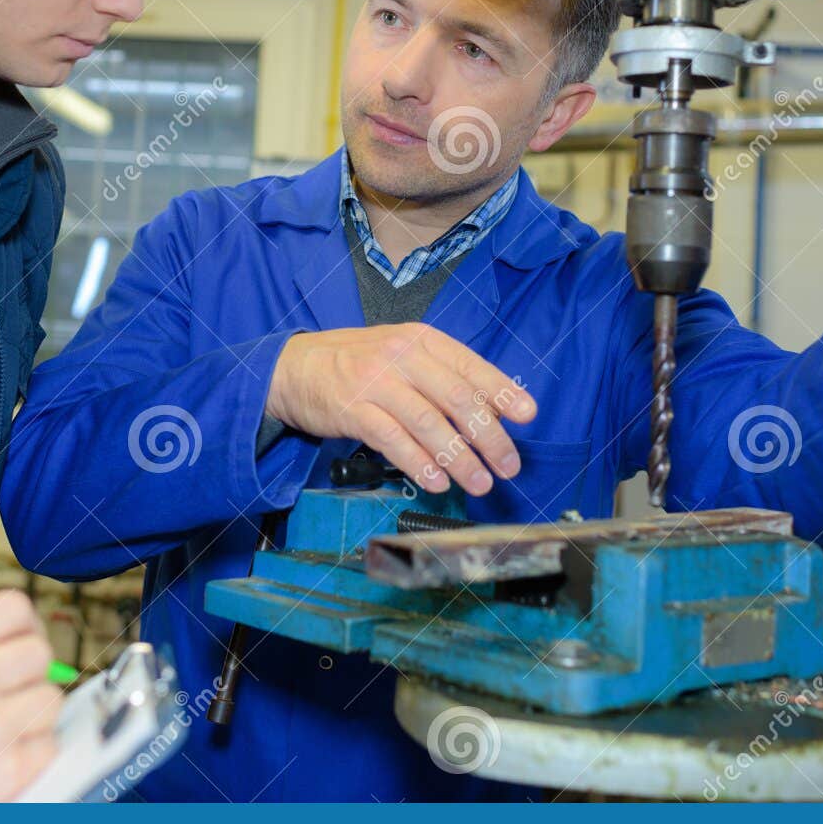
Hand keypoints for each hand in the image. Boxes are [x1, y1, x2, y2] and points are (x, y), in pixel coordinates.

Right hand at [0, 590, 62, 801]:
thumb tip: (12, 633)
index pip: (13, 609)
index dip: (23, 624)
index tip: (21, 637)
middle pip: (38, 652)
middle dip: (28, 669)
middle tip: (11, 686)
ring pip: (49, 698)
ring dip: (31, 712)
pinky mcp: (9, 769)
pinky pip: (49, 743)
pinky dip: (33, 750)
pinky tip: (2, 755)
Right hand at [267, 323, 536, 494]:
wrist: (294, 367)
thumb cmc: (359, 364)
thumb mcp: (403, 356)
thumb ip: (442, 376)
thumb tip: (492, 412)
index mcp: (422, 340)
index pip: (471, 366)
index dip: (503, 392)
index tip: (528, 416)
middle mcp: (402, 356)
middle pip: (456, 398)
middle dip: (489, 437)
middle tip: (508, 466)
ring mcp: (376, 382)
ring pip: (428, 423)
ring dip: (459, 458)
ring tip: (479, 483)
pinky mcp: (352, 409)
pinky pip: (392, 440)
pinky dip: (418, 463)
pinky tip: (436, 482)